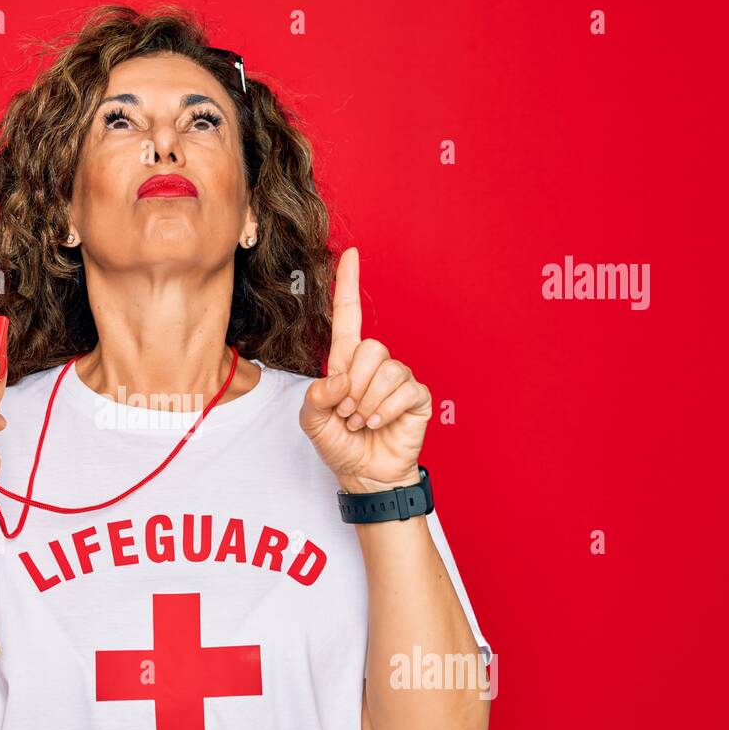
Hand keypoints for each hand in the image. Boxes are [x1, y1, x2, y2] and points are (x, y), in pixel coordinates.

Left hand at [299, 247, 431, 492]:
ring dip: (368, 401)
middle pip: (370, 348)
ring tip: (362, 421)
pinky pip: (405, 389)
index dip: (349, 286)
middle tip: (348, 413)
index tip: (351, 255)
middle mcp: (374, 365)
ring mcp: (398, 380)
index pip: (348, 317)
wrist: (364, 474)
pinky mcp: (416, 397)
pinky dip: (386, 410)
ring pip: (387, 369)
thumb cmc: (339, 445)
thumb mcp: (311, 422)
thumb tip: (341, 379)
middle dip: (354, 386)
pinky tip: (379, 423)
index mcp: (346, 363)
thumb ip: (315, 398)